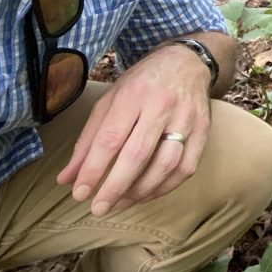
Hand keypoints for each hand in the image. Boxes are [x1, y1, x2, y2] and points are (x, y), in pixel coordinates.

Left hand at [56, 44, 212, 216]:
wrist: (187, 62)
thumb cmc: (142, 83)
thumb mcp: (109, 101)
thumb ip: (88, 140)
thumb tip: (67, 179)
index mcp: (133, 95)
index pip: (110, 138)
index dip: (94, 169)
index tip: (79, 194)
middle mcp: (162, 105)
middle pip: (138, 154)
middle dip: (115, 187)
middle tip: (98, 209)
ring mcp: (187, 118)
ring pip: (165, 164)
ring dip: (141, 191)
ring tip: (121, 203)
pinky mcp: (204, 130)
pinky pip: (186, 167)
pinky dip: (166, 187)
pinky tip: (147, 194)